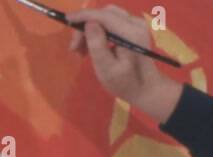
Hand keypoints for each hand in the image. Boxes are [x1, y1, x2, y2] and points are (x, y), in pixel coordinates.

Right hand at [67, 5, 182, 123]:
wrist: (146, 88)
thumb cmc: (125, 83)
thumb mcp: (107, 69)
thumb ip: (97, 45)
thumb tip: (89, 24)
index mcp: (130, 33)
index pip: (104, 16)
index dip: (83, 16)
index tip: (66, 19)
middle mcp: (135, 23)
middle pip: (104, 13)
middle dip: (86, 26)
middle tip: (75, 48)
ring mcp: (136, 24)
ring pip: (106, 16)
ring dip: (91, 29)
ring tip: (82, 50)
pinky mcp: (133, 27)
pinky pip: (111, 22)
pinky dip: (99, 31)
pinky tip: (93, 46)